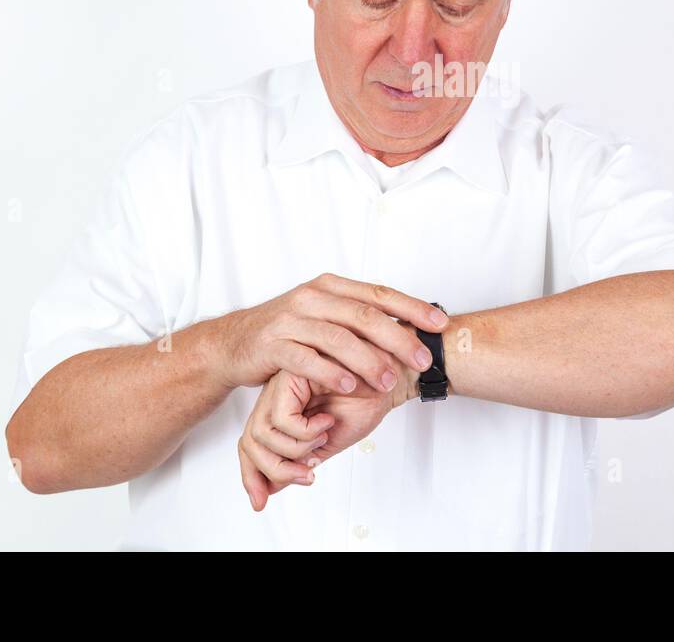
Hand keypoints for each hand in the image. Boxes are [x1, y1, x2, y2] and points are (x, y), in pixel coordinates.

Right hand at [211, 273, 445, 395]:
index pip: (379, 293)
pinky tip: (351, 387)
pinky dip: (332, 373)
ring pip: (339, 338)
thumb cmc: (287, 331)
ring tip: (389, 381)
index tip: (439, 323)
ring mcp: (292, 319)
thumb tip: (407, 325)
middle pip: (364, 316)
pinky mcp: (273, 344)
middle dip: (399, 338)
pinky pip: (308, 359)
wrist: (234, 343)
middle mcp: (313, 297)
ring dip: (369, 361)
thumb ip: (357, 316)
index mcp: (331, 286)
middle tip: (422, 359)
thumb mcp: (324, 314)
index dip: (412, 307)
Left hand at [238, 353, 419, 510]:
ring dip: (297, 448)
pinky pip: (282, 418)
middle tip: (307, 476)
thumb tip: (271, 488)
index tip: (262, 502)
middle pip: (250, 442)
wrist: (389, 379)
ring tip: (323, 437)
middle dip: (275, 470)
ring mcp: (280, 386)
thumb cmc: (364, 403)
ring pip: (261, 433)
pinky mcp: (290, 376)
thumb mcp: (327, 441)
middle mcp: (276, 398)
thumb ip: (299, 460)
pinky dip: (306, 430)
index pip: (251, 446)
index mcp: (281, 411)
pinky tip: (326, 420)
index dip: (251, 476)